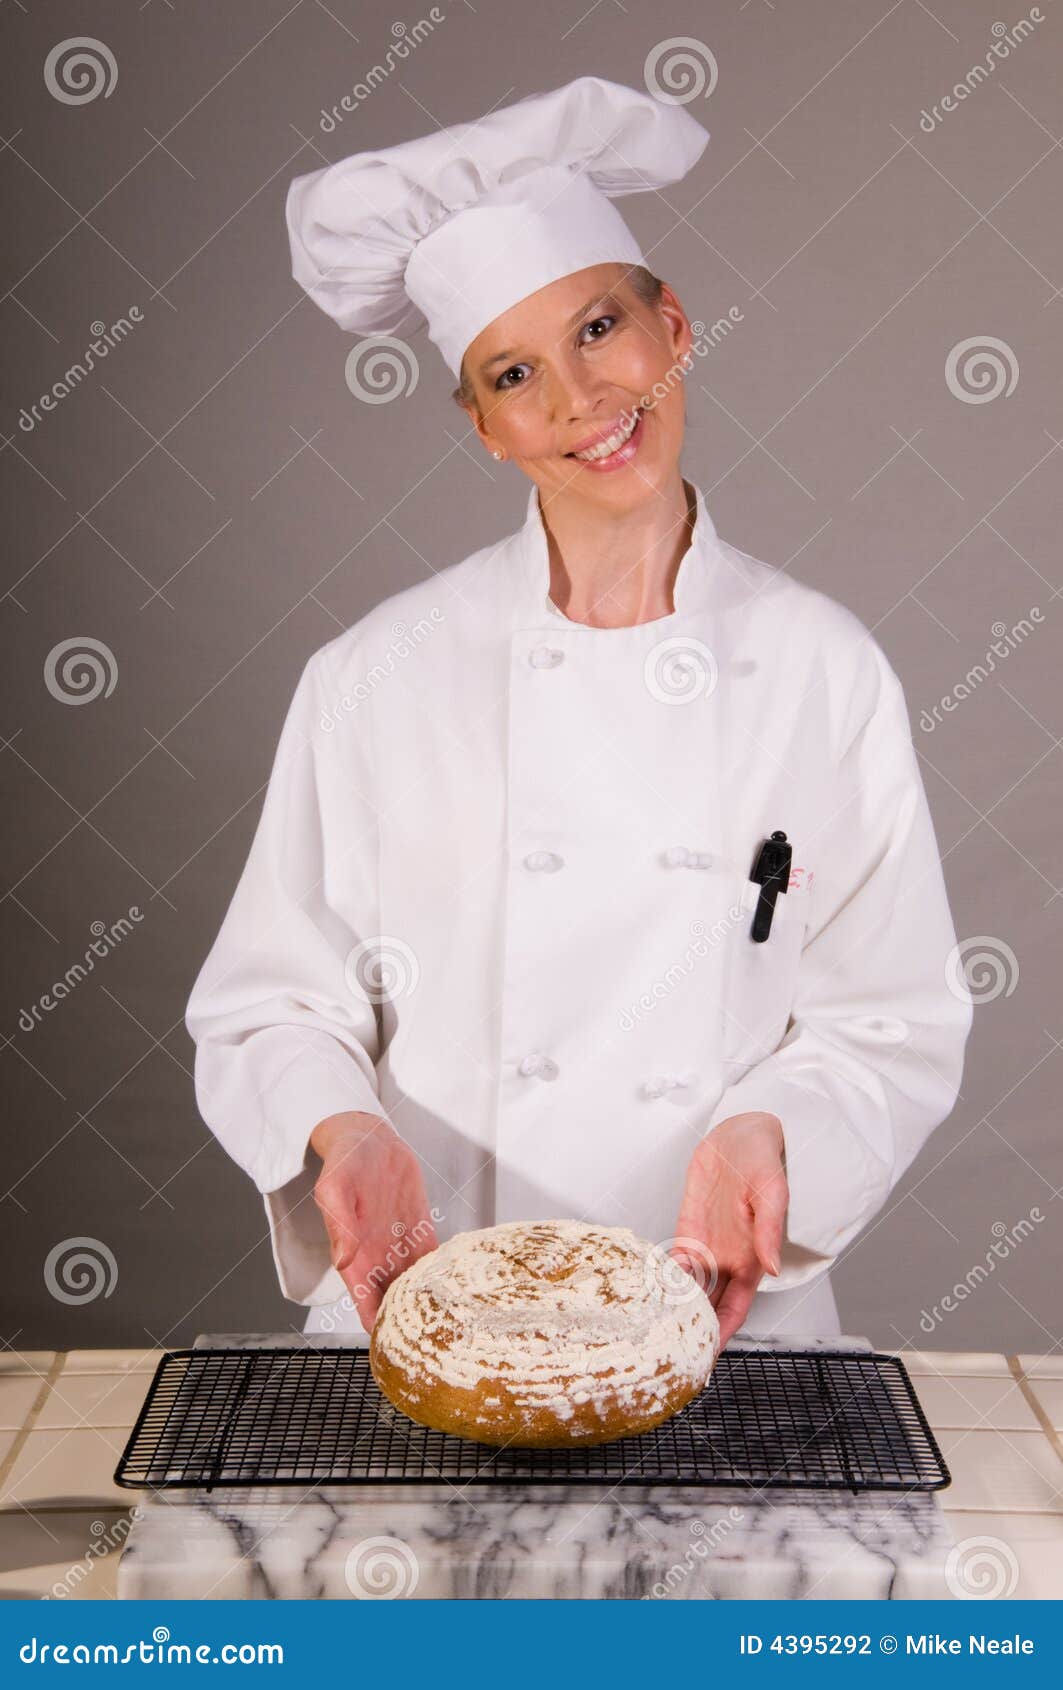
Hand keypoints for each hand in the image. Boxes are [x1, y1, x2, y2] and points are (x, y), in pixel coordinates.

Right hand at [310, 1111, 437, 1329]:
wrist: (367, 1140)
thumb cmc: (343, 1163)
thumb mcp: (334, 1188)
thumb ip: (339, 1224)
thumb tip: (344, 1260)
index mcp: (355, 1257)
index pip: (366, 1305)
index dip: (379, 1328)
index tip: (394, 1349)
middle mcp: (379, 1258)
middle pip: (395, 1305)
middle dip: (412, 1325)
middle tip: (437, 1344)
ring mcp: (401, 1246)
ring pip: (417, 1288)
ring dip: (432, 1305)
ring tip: (458, 1326)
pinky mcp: (420, 1231)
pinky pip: (434, 1261)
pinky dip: (447, 1276)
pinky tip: (466, 1288)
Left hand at [672, 1112, 787, 1349]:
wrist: (741, 1133)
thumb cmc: (765, 1161)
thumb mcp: (772, 1193)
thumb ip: (769, 1231)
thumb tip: (773, 1268)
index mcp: (751, 1260)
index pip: (734, 1309)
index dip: (721, 1335)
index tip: (705, 1359)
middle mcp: (727, 1259)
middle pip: (707, 1308)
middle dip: (693, 1333)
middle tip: (669, 1357)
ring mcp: (706, 1244)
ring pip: (688, 1289)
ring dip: (674, 1310)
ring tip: (652, 1334)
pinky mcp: (687, 1227)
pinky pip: (673, 1260)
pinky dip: (661, 1278)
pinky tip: (645, 1294)